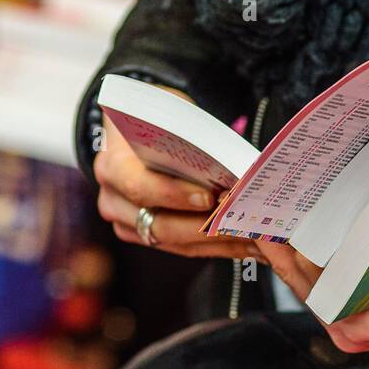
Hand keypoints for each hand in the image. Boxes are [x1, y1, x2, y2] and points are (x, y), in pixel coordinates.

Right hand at [94, 110, 260, 260]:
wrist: (140, 134)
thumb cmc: (160, 124)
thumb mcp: (173, 119)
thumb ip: (193, 142)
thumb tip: (233, 167)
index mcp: (112, 166)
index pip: (140, 187)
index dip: (174, 195)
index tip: (209, 197)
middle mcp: (113, 201)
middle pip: (160, 225)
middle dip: (206, 227)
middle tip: (243, 221)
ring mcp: (127, 224)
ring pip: (176, 242)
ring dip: (219, 242)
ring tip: (256, 236)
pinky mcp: (145, 238)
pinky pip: (184, 249)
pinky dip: (217, 247)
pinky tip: (247, 242)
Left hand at [258, 200, 368, 350]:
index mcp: (366, 325)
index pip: (319, 288)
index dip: (297, 256)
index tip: (282, 226)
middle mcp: (350, 329)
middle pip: (302, 285)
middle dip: (283, 248)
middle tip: (266, 209)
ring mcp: (348, 322)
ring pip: (305, 285)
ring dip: (288, 253)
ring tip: (271, 216)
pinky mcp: (351, 312)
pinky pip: (318, 284)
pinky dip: (304, 260)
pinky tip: (294, 233)